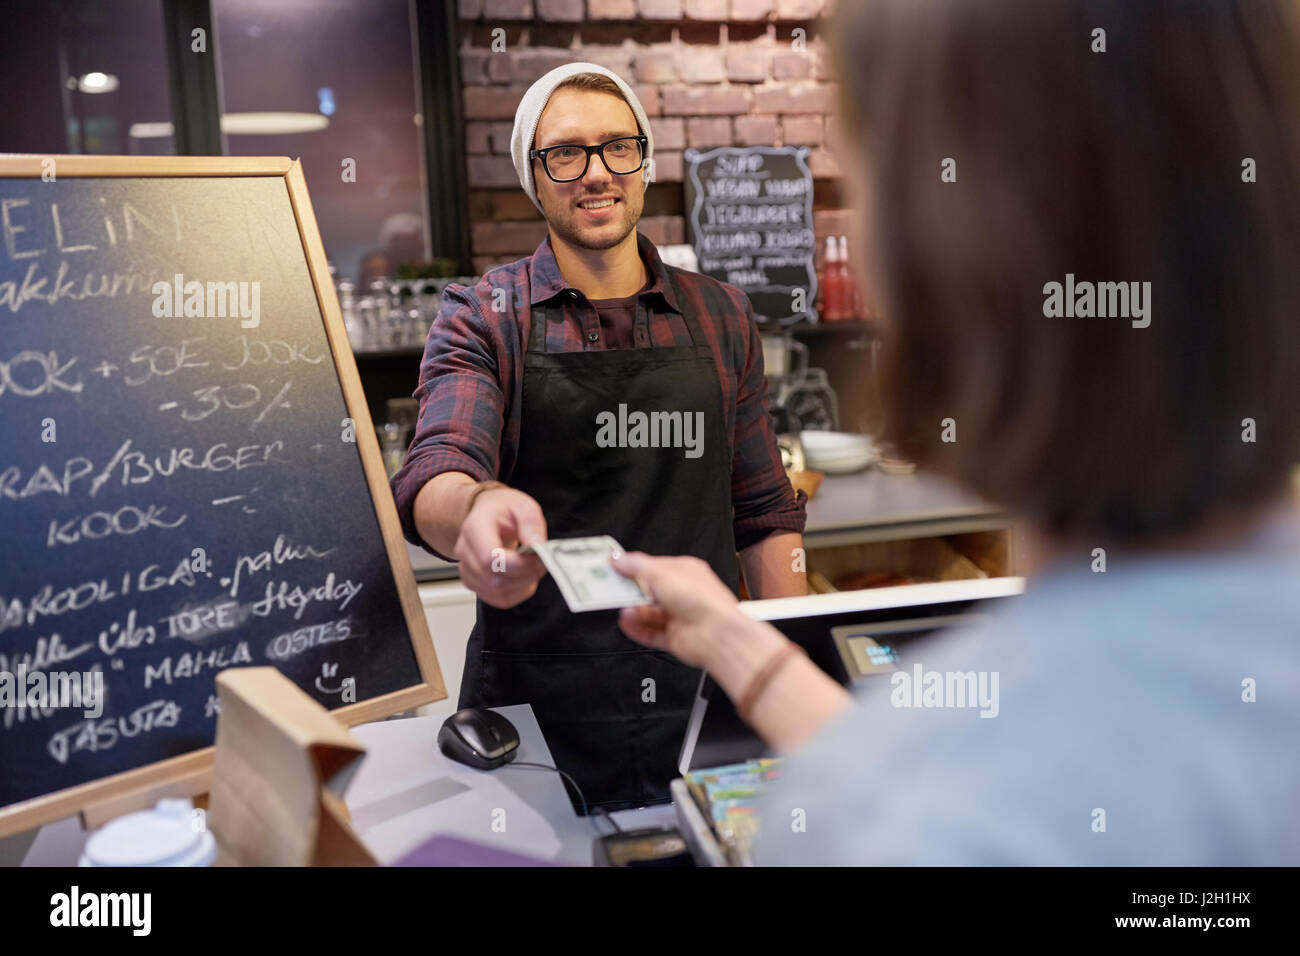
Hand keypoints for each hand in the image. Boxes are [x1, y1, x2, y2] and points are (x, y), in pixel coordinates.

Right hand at [454, 486, 547, 607]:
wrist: (488, 514)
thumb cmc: (503, 510)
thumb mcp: (523, 506)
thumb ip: (532, 525)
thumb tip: (538, 548)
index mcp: (474, 528)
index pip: (490, 559)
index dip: (519, 565)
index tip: (538, 557)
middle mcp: (465, 551)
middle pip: (495, 580)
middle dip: (526, 575)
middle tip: (540, 560)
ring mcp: (467, 570)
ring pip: (499, 593)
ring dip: (524, 584)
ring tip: (531, 565)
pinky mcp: (475, 584)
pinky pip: (499, 599)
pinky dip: (518, 592)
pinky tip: (523, 575)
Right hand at [611, 552, 743, 668]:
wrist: (716, 634)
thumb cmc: (700, 599)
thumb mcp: (661, 573)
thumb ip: (636, 565)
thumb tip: (618, 558)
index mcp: (686, 572)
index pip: (654, 567)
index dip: (633, 567)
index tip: (613, 568)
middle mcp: (684, 594)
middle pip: (649, 591)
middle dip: (630, 591)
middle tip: (610, 589)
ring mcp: (680, 617)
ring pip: (649, 613)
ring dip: (634, 611)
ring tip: (622, 609)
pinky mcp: (675, 638)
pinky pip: (651, 632)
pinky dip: (637, 628)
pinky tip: (627, 623)